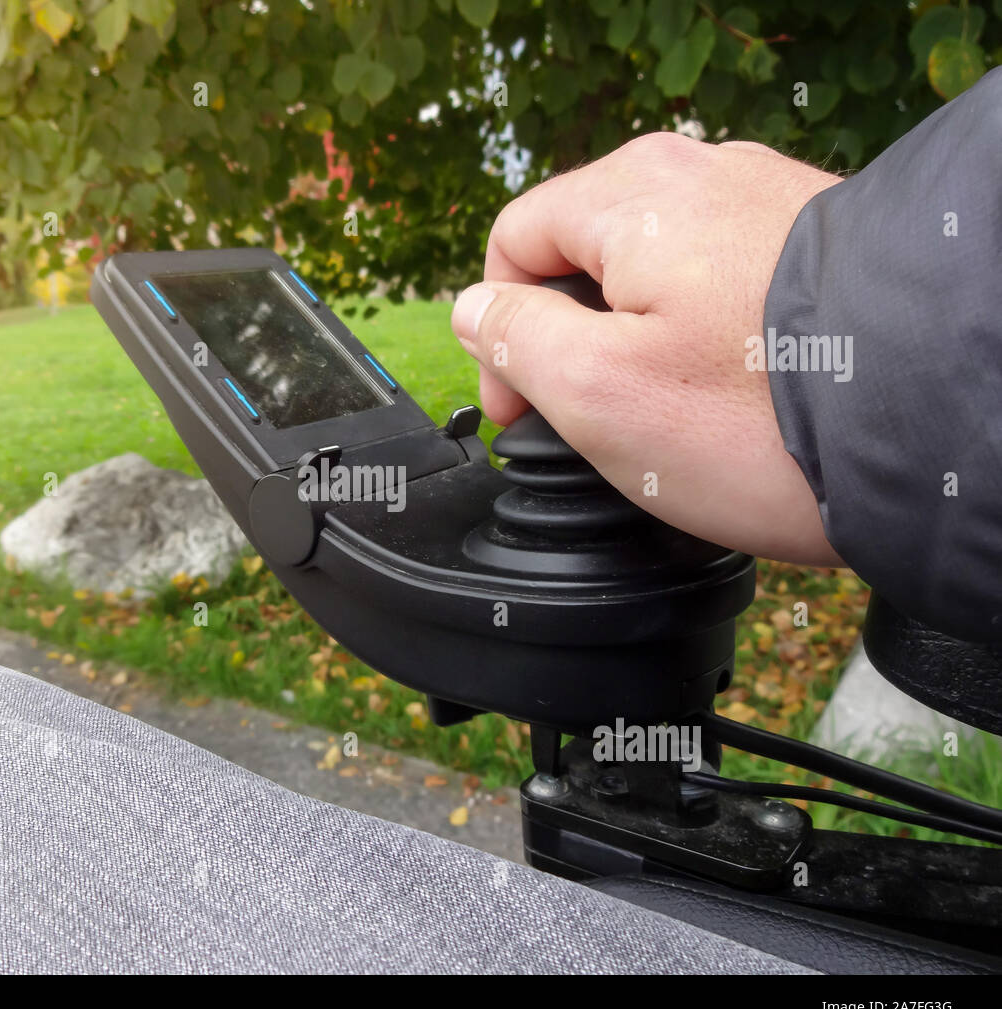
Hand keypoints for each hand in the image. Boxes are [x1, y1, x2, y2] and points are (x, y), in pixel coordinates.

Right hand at [451, 132, 843, 565]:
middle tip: (587, 421)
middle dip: (570, 338)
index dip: (497, 331)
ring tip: (668, 414)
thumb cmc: (761, 418)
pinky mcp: (817, 245)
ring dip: (638, 341)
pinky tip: (732, 392)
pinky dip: (705, 335)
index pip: (515, 242)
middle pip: (586, 252)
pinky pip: (725, 282)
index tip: (519, 411)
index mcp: (633, 197)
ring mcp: (769, 204)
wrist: (937, 425)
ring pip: (657, 270)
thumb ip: (514, 338)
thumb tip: (477, 308)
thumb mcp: (594, 390)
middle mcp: (703, 177)